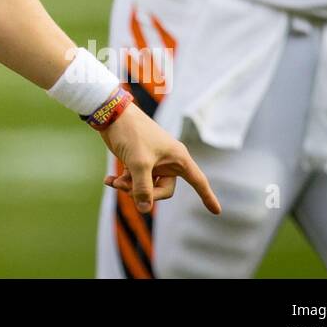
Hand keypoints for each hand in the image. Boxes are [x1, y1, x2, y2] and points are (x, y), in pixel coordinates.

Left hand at [99, 102, 220, 214]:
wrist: (111, 114)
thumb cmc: (131, 134)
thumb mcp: (138, 163)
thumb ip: (142, 188)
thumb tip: (145, 209)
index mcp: (178, 157)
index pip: (198, 181)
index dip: (207, 197)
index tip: (217, 212)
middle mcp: (168, 160)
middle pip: (164, 190)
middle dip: (145, 193)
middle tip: (126, 188)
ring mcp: (153, 160)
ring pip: (147, 186)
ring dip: (131, 187)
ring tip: (115, 182)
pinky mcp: (138, 159)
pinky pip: (135, 179)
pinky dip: (123, 181)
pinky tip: (109, 180)